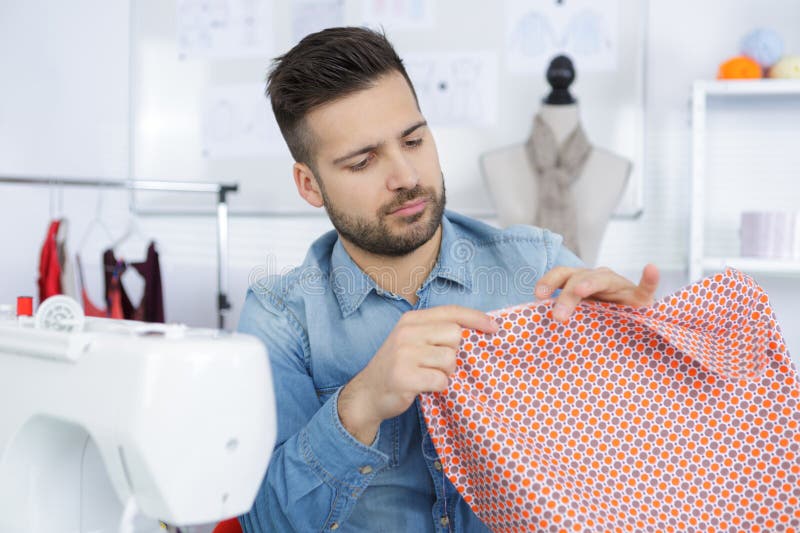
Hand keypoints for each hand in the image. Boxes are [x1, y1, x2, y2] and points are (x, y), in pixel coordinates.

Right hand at [338, 305, 497, 444]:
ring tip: (428, 376)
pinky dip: (438, 387)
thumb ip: (436, 333)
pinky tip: (424, 387)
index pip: (451, 312)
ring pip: (450, 360)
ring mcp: (404, 354)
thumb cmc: (398, 367)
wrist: (367, 394)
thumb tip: (475, 332)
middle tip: (437, 364)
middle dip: (454, 354)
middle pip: (455, 335)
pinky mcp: (404, 376)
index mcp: (411, 320)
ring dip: (446, 373)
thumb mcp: (412, 341)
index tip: (495, 327)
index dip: (476, 318)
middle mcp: (407, 332)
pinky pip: (441, 380)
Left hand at [534, 264, 659, 321]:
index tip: (538, 295)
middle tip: (558, 317)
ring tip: (580, 290)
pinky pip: (647, 287)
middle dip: (566, 296)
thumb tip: (534, 324)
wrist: (634, 326)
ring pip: (604, 279)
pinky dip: (649, 278)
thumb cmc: (599, 320)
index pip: (562, 275)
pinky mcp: (642, 298)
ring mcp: (621, 287)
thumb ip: (562, 314)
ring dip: (590, 283)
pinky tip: (651, 268)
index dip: (548, 281)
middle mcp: (599, 279)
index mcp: (581, 281)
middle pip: (578, 278)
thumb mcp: (578, 317)